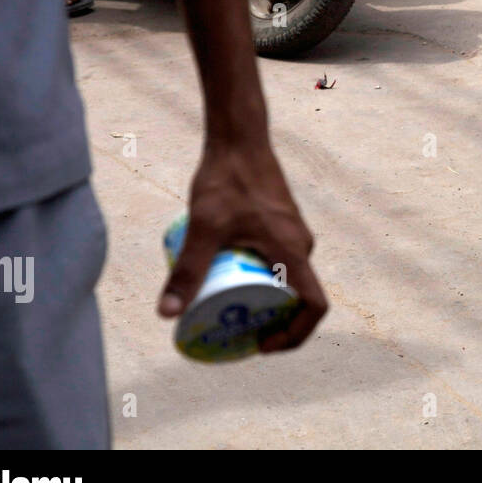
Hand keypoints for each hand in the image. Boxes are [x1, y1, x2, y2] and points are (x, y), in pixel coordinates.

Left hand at [158, 138, 327, 352]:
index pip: (314, 306)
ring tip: (227, 304)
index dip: (295, 334)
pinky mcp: (282, 222)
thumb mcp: (204, 229)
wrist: (240, 139)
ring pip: (287, 278)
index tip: (263, 344)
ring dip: (264, 298)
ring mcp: (294, 233)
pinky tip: (227, 271)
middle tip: (236, 331)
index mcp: (294, 252)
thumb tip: (167, 313)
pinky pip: (279, 260)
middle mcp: (301, 245)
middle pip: (298, 296)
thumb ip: (188, 271)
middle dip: (270, 321)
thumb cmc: (227, 180)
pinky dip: (261, 276)